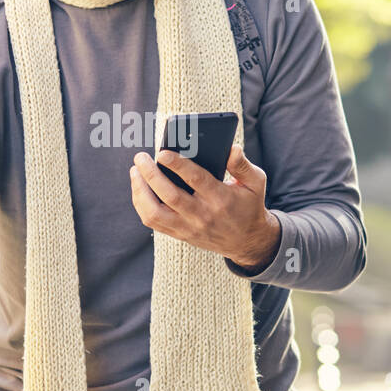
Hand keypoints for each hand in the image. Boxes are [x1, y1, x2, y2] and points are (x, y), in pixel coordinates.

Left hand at [130, 142, 280, 267]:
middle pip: (170, 195)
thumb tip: (232, 148)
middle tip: (140, 157)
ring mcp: (188, 227)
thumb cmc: (249, 205)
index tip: (162, 152)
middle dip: (151, 175)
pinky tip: (139, 187)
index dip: (178, 165)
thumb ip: (243, 165)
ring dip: (140, 191)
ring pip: (155, 212)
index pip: (196, 180)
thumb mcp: (255, 183)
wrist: (246, 241)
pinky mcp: (179, 234)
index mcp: (221, 199)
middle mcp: (202, 215)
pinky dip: (141, 204)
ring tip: (135, 171)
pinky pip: (153, 222)